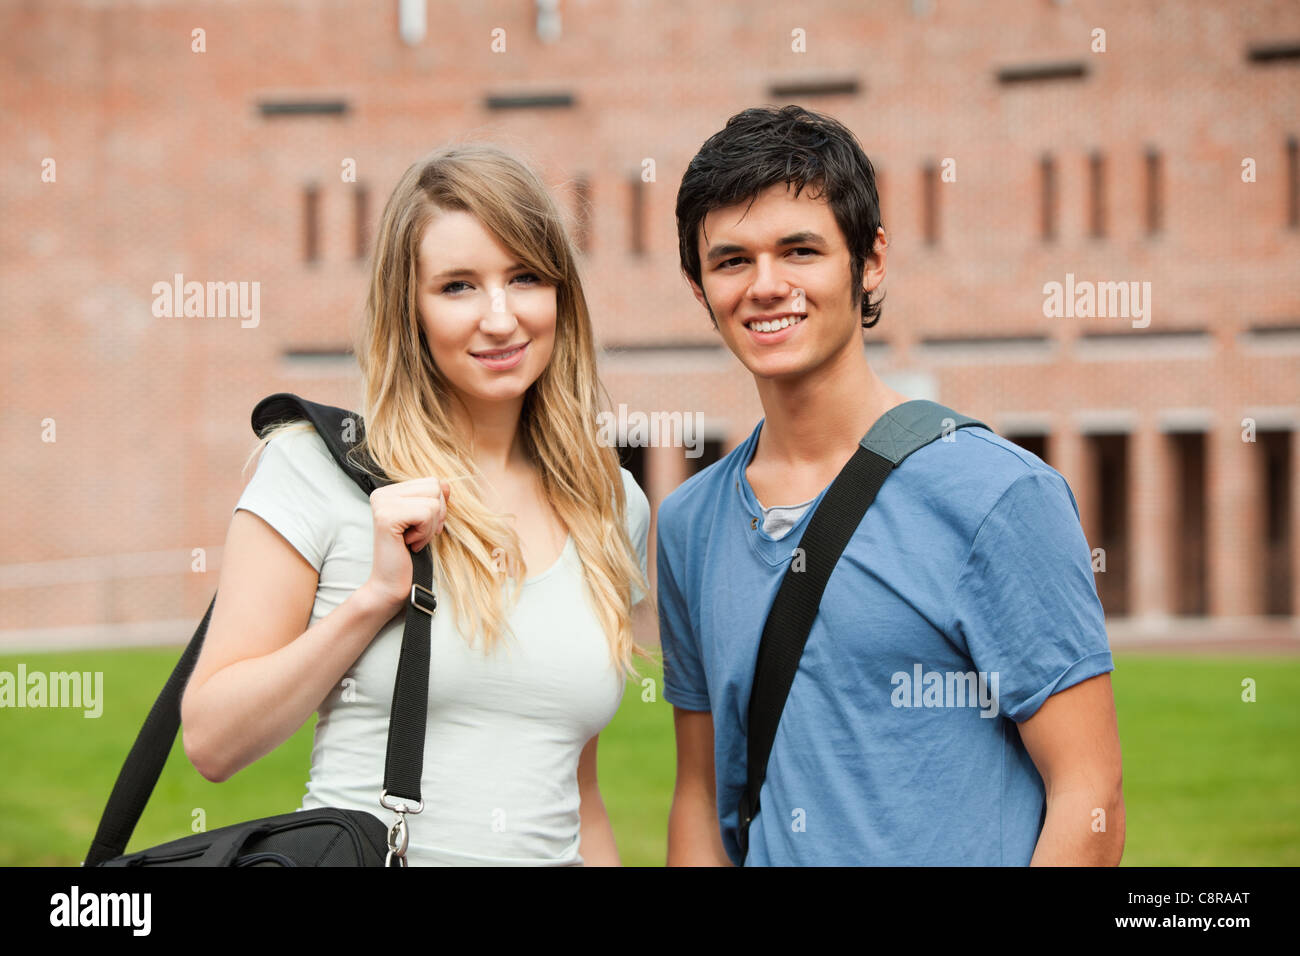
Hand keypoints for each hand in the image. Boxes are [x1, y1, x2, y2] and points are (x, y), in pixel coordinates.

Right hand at [362, 476, 451, 611]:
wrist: (390, 584)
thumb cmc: (408, 554)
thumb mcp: (425, 523)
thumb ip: (433, 501)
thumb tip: (446, 484)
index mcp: (388, 492)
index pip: (431, 483)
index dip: (436, 508)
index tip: (420, 528)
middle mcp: (381, 494)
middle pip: (434, 487)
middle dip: (436, 516)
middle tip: (417, 535)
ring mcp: (382, 504)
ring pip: (433, 501)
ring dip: (429, 527)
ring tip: (412, 540)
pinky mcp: (387, 517)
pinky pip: (426, 514)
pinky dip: (424, 533)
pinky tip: (409, 544)